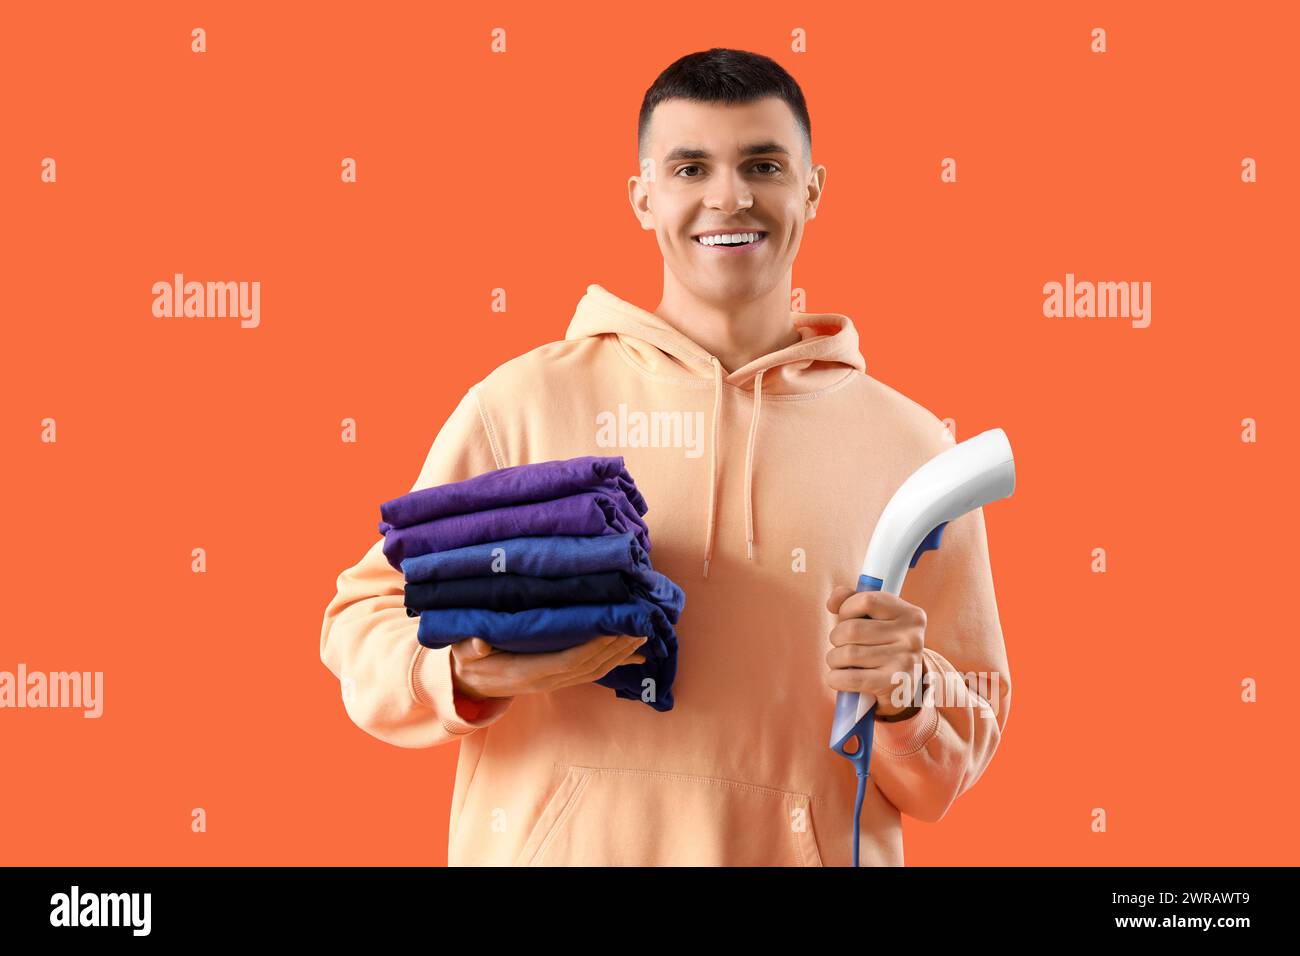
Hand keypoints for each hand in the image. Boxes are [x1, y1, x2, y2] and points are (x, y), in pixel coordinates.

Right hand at [450, 635, 647, 701]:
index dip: (593, 648)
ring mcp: (554, 683)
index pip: (568, 661)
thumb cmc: (469, 662)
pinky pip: (592, 673)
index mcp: (527, 672)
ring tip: (644, 635)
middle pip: (590, 667)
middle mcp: (546, 681)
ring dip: (620, 655)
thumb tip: (479, 642)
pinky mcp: (559, 679)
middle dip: (616, 648)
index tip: (614, 630)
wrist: (470, 685)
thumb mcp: (464, 653)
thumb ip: (471, 647)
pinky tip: (635, 655)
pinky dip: (614, 663)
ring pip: (595, 671)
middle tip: (641, 626)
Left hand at [824, 585, 925, 718]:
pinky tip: (837, 677)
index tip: (846, 619)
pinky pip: (850, 678)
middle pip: (852, 629)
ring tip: (840, 661)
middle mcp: (912, 637)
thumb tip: (832, 602)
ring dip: (834, 659)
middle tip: (840, 644)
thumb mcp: (875, 619)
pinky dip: (835, 678)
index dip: (846, 609)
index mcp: (911, 615)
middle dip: (836, 637)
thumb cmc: (882, 646)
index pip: (866, 600)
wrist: (903, 689)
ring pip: (848, 653)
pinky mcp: (893, 685)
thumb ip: (851, 600)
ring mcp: (904, 662)